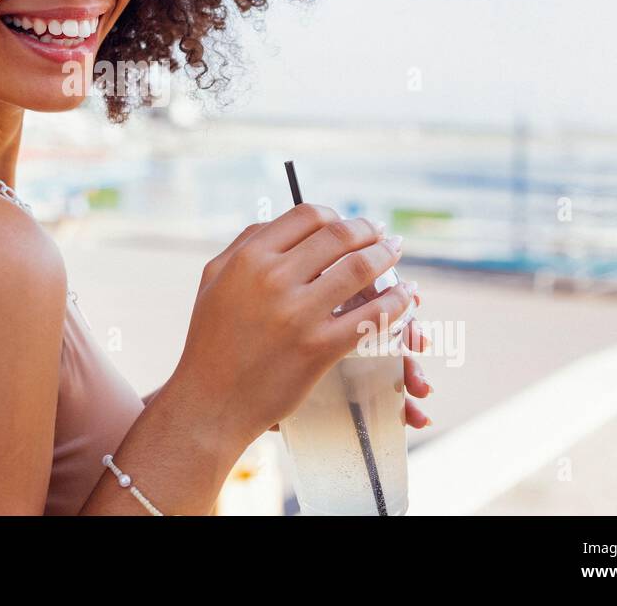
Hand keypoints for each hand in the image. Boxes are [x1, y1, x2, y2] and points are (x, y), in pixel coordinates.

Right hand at [174, 203, 412, 450]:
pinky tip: (405, 297)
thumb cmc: (210, 339)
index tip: (348, 225)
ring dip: (388, 257)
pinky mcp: (319, 348)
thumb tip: (280, 220)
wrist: (210, 401)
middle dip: (370, 231)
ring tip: (396, 255)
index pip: (307, 215)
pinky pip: (371, 316)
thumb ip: (244, 244)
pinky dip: (396, 302)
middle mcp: (274, 279)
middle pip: (340, 235)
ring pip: (361, 269)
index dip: (336, 215)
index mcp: (250, 258)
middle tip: (383, 235)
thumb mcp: (213, 279)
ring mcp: (299, 314)